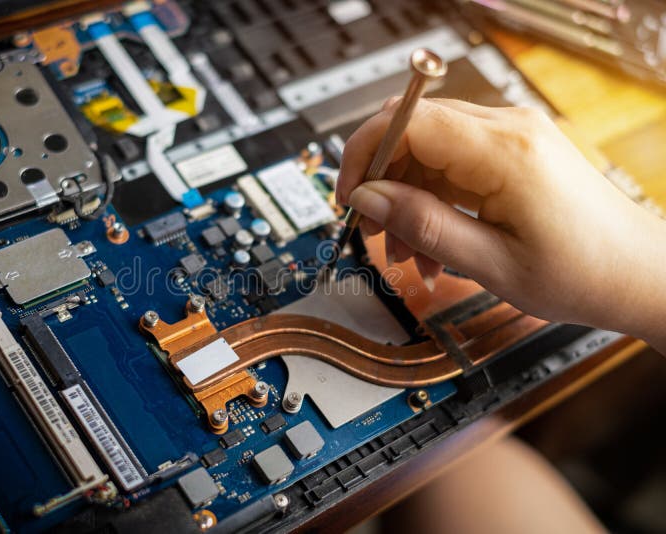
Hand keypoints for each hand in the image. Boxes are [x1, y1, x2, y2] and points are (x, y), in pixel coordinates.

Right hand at [336, 98, 665, 345]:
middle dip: (381, 182)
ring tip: (410, 252)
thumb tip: (368, 197)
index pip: (407, 120)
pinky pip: (451, 162)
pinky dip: (432, 198)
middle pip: (411, 131)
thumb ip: (423, 224)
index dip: (364, 152)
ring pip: (427, 150)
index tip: (349, 195)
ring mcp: (512, 135)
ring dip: (406, 198)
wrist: (637, 273)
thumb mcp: (491, 263)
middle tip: (374, 232)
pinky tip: (434, 242)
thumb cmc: (584, 272)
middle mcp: (509, 129)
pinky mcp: (513, 149)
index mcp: (504, 151)